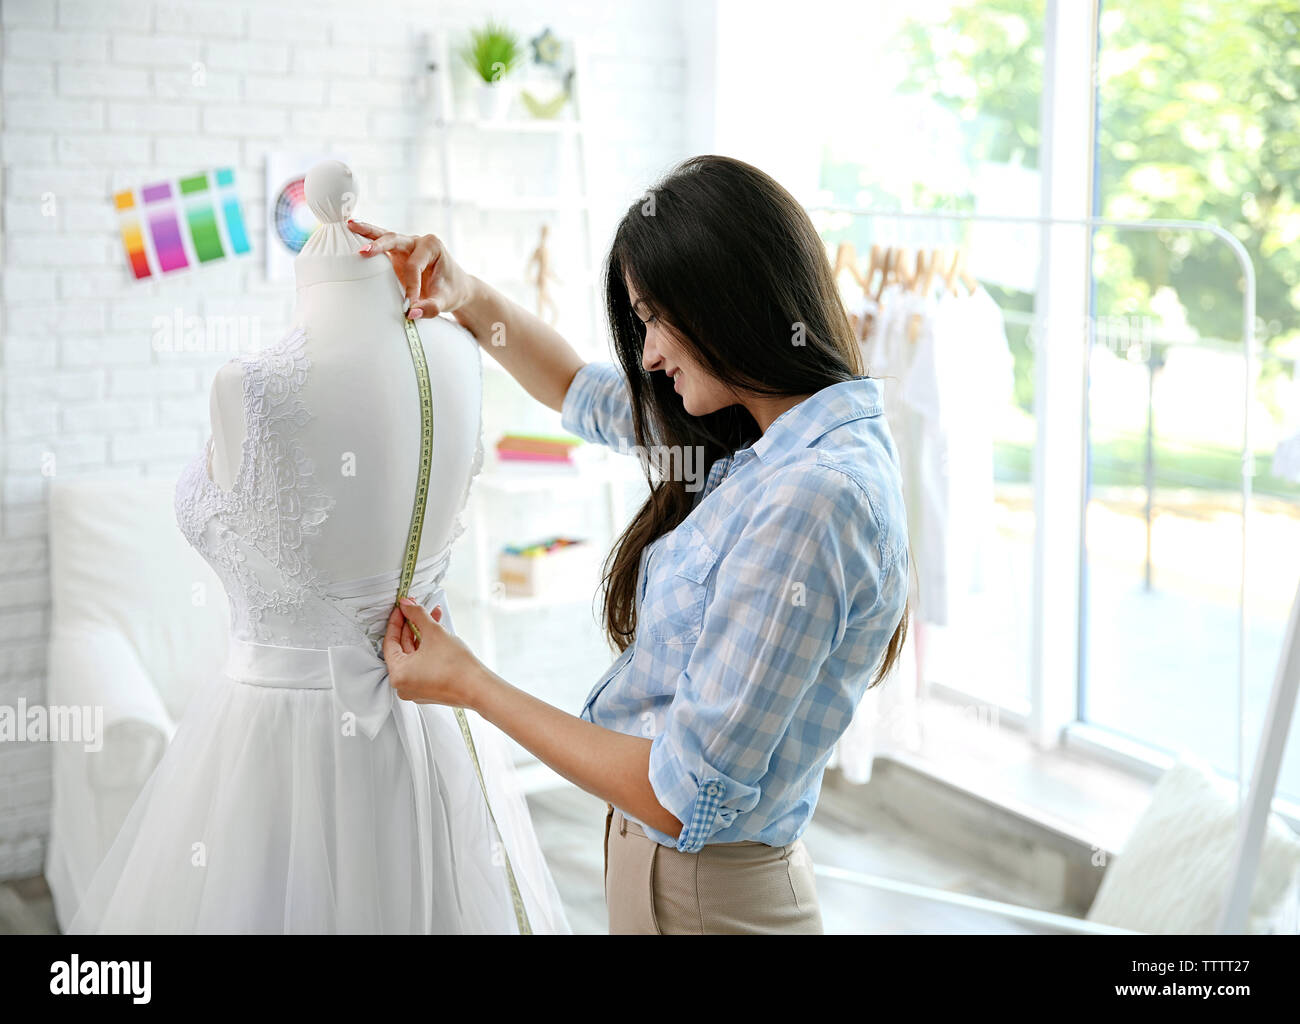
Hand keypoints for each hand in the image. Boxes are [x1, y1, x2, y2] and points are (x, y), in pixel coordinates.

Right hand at [348, 220, 475, 318]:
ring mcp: (406, 246)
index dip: (410, 285)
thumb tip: (410, 314)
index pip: (415, 266)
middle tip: (363, 252)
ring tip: (349, 225)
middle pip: (395, 239)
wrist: (454, 286)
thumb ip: (431, 308)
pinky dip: (367, 240)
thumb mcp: (445, 301)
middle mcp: (418, 241)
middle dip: (380, 246)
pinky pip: (381, 246)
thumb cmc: (451, 290)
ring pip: (385, 237)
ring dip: (367, 232)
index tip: (409, 304)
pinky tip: (351, 232)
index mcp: (432, 247)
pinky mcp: (396, 254)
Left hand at [382, 598, 487, 708]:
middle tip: (417, 610)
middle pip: (403, 648)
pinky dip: (427, 649)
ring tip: (433, 618)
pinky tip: (437, 634)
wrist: (478, 687)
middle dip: (412, 626)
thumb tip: (407, 606)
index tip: (402, 609)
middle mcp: (403, 685)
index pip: (390, 642)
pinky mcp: (428, 689)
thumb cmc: (457, 667)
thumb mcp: (434, 632)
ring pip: (414, 655)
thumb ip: (417, 615)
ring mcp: (416, 689)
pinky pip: (422, 664)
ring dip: (423, 635)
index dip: (396, 621)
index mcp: (398, 674)